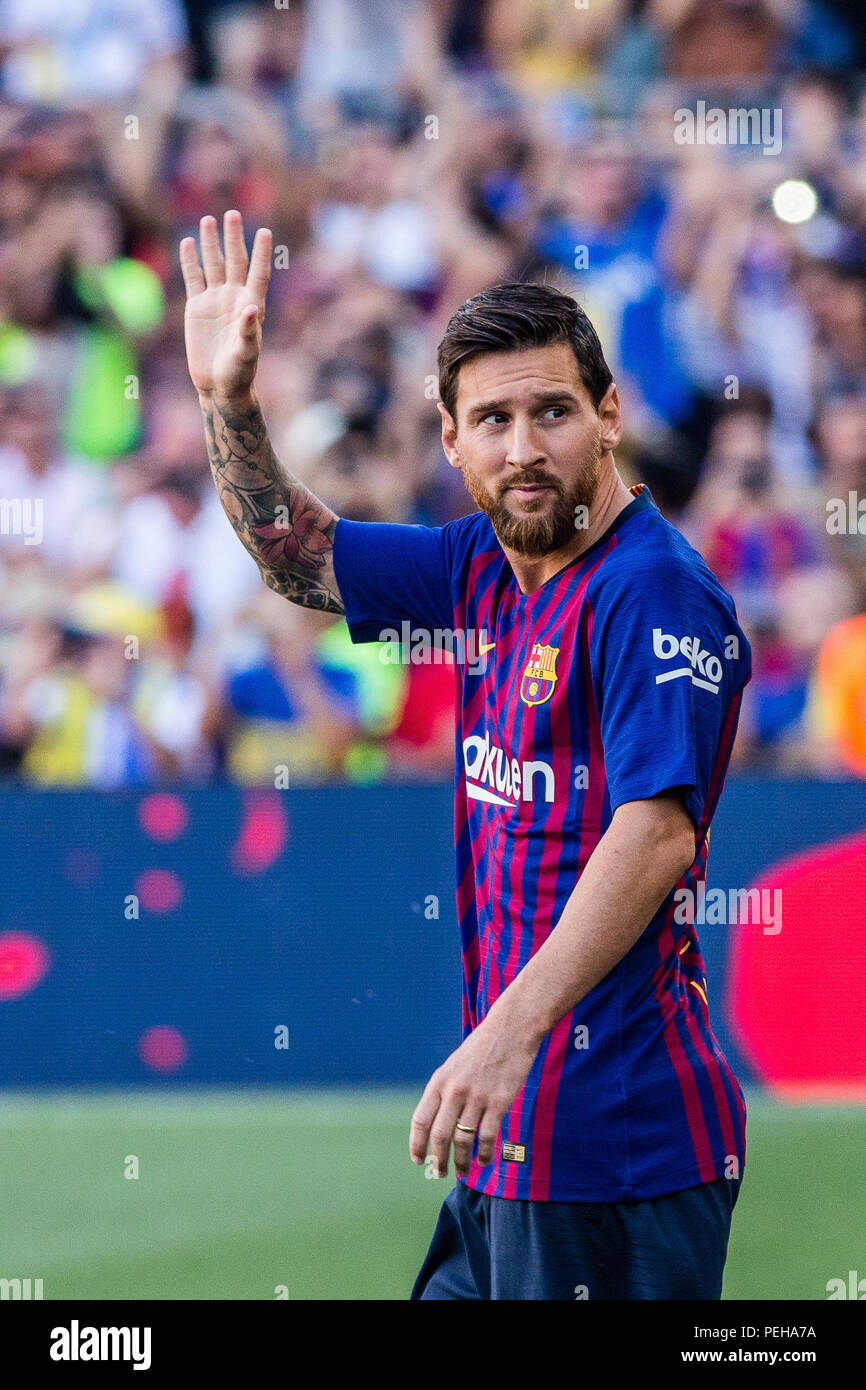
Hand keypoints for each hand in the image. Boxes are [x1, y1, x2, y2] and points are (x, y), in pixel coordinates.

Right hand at [180, 210, 271, 404]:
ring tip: (208, 220)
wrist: (219, 385)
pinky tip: (187, 243)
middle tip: (232, 214)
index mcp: (252, 305)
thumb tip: (250, 307)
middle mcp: (234, 297)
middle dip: (233, 238)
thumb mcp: (246, 353)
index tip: (264, 232)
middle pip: (235, 261)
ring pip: (213, 265)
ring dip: (211, 243)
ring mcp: (215, 300)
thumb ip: (248, 331)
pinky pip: (193, 279)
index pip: (258, 273)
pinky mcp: (196, 307)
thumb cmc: (239, 372)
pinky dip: (190, 261)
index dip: (261, 253)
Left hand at [410, 1006, 541, 1179]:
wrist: (511, 1029)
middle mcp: (454, 1090)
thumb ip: (445, 1091)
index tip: (418, 1160)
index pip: (421, 1120)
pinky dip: (484, 1153)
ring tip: (463, 1171)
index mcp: (439, 1081)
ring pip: (463, 1140)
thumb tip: (438, 1124)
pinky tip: (484, 1161)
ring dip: (461, 1161)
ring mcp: (477, 1097)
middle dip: (438, 1160)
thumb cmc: (482, 1047)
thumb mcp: (454, 1065)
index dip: (417, 1144)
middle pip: (439, 1135)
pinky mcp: (499, 1101)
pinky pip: (487, 1136)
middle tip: (440, 1173)